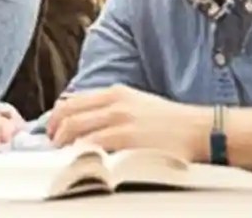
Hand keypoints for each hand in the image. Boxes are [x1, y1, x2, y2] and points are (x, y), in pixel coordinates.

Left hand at [48, 85, 207, 160]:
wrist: (200, 129)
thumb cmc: (170, 121)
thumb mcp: (136, 103)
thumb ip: (111, 106)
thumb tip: (84, 115)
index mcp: (115, 92)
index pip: (73, 101)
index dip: (57, 116)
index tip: (52, 129)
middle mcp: (114, 103)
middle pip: (70, 114)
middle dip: (55, 130)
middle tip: (53, 144)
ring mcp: (120, 120)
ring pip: (77, 129)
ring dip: (64, 143)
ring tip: (62, 154)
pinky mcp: (128, 138)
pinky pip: (93, 144)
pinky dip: (80, 151)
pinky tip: (78, 158)